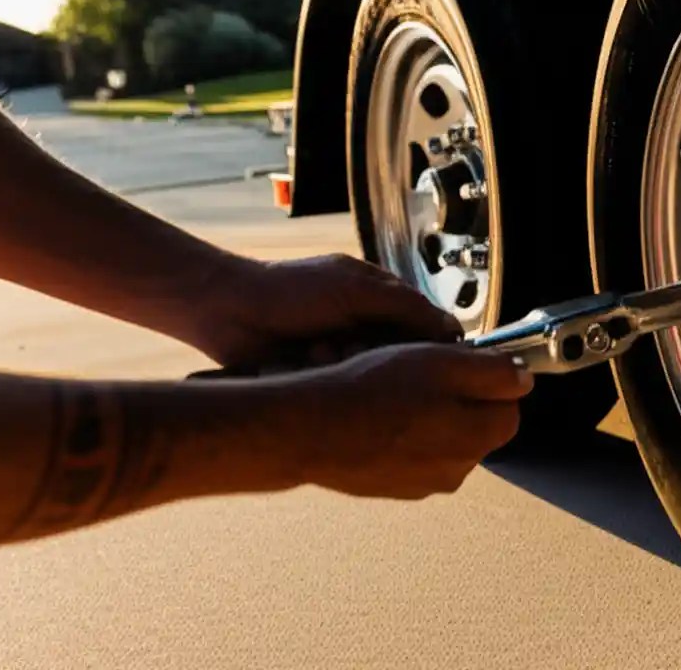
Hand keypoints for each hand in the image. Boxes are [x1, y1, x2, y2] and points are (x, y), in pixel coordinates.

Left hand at [193, 254, 462, 367]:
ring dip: (345, 365)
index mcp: (383, 302)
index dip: (427, 348)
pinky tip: (302, 362)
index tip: (422, 361)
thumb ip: (406, 307)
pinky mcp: (321, 380)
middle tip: (344, 343)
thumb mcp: (356, 288)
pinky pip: (342, 390)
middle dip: (373, 355)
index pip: (427, 331)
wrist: (228, 309)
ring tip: (316, 349)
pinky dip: (324, 377)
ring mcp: (344, 357)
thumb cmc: (291, 289)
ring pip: (370, 378)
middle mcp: (368, 332)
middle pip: (400, 360)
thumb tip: (452, 331)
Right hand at [289, 343, 532, 498]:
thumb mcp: (445, 362)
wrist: (313, 429)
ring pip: (442, 436)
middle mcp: (458, 468)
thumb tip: (522, 378)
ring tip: (393, 391)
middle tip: (421, 372)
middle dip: (457, 396)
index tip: (464, 362)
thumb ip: (495, 371)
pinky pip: (410, 451)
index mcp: (480, 436)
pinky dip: (400, 432)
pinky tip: (377, 414)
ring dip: (427, 413)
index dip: (488, 378)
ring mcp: (424, 482)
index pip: (510, 405)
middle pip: (477, 422)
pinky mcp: (394, 486)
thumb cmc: (374, 393)